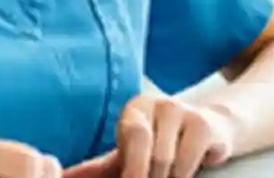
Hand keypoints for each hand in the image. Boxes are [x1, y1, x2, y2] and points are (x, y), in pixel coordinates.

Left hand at [64, 96, 239, 177]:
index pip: (132, 138)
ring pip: (168, 161)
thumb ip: (97, 170)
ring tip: (166, 176)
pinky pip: (188, 161)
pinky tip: (185, 171)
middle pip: (152, 154)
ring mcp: (184, 111)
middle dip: (148, 177)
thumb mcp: (129, 155)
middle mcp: (159, 104)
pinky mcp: (205, 124)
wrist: (210, 131)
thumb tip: (63, 177)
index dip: (132, 169)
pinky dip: (184, 174)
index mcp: (135, 109)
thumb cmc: (161, 146)